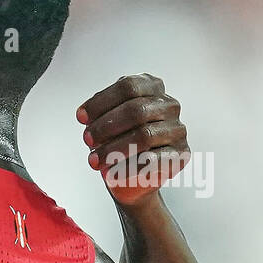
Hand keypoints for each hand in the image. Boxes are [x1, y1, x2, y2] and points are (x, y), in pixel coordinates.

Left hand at [78, 74, 189, 207]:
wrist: (130, 175)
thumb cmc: (116, 140)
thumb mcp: (104, 122)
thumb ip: (98, 113)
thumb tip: (85, 115)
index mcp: (152, 87)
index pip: (128, 86)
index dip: (101, 102)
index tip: (81, 118)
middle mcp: (169, 104)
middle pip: (137, 109)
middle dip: (106, 126)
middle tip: (86, 140)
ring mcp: (178, 128)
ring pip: (145, 135)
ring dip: (113, 149)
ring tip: (94, 161)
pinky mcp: (181, 153)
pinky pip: (154, 160)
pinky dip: (128, 168)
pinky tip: (111, 174)